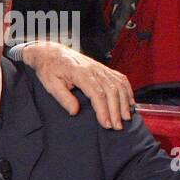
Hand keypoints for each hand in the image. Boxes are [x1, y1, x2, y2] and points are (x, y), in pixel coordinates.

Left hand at [19, 42, 133, 129]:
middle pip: (112, 91)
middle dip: (116, 110)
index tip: (106, 123)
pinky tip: (129, 102)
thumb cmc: (50, 68)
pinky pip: (120, 78)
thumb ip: (63, 97)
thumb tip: (74, 111)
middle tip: (117, 126)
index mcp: (81, 73)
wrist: (51, 53)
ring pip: (119, 85)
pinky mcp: (103, 68)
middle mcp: (94, 69)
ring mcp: (100, 68)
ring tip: (125, 117)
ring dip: (124, 102)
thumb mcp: (50, 84)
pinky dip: (127, 90)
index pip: (97, 94)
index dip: (103, 110)